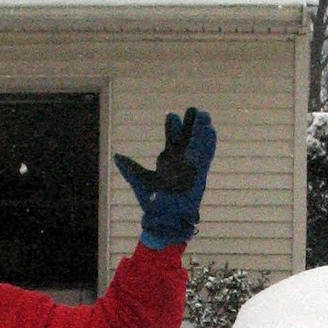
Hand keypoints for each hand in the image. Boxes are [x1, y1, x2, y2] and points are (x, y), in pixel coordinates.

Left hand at [113, 108, 216, 248]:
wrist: (162, 218)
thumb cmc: (152, 201)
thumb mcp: (139, 180)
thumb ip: (130, 167)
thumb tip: (117, 155)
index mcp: (168, 162)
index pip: (171, 140)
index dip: (172, 128)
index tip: (171, 115)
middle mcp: (181, 162)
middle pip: (187, 139)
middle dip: (190, 125)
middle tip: (193, 109)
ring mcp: (191, 168)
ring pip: (198, 145)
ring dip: (202, 131)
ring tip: (204, 114)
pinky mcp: (199, 175)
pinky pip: (205, 158)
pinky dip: (209, 145)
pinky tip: (211, 131)